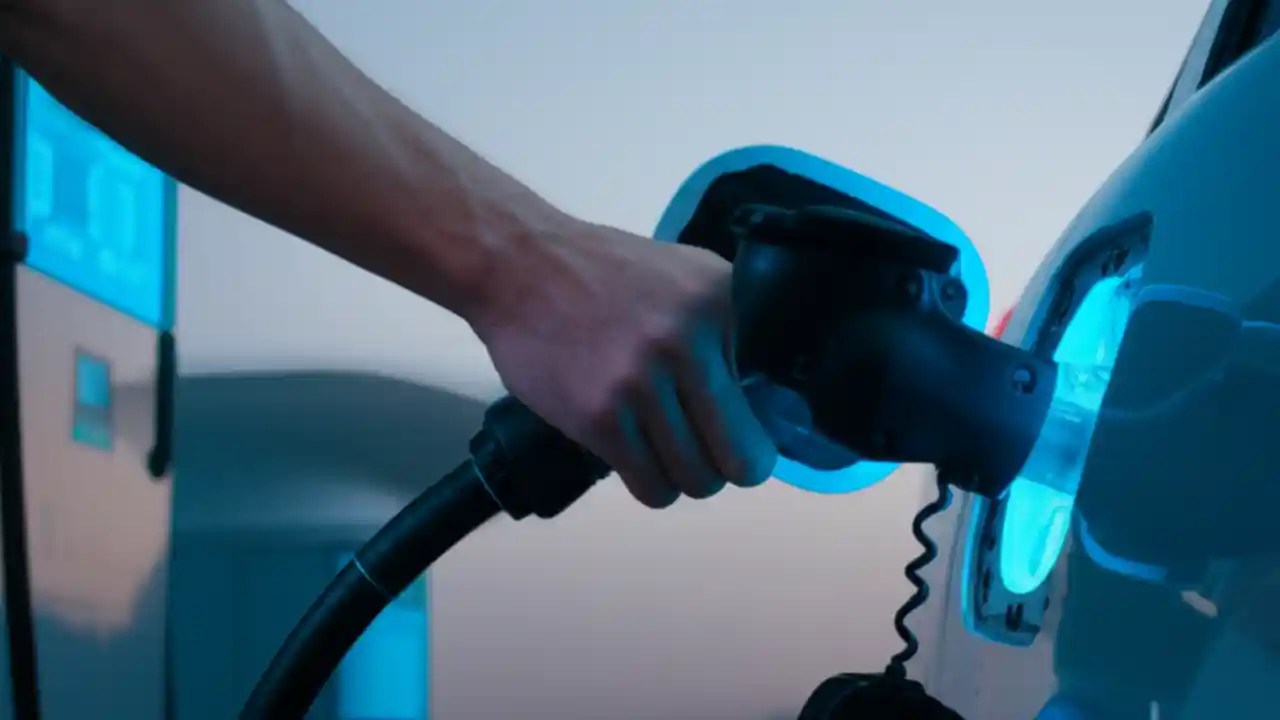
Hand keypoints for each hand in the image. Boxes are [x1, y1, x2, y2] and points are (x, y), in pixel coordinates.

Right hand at [468, 215, 777, 507]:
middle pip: (740, 457)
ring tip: (658, 451)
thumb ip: (721, 332)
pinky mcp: (601, 418)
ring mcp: (642, 382)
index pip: (763, 401)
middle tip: (704, 457)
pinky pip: (650, 485)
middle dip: (725, 468)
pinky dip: (648, 482)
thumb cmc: (598, 275)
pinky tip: (632, 457)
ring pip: (695, 479)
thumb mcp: (681, 278)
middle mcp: (687, 342)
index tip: (723, 424)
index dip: (747, 422)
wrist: (517, 265)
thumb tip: (753, 408)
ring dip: (681, 476)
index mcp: (716, 301)